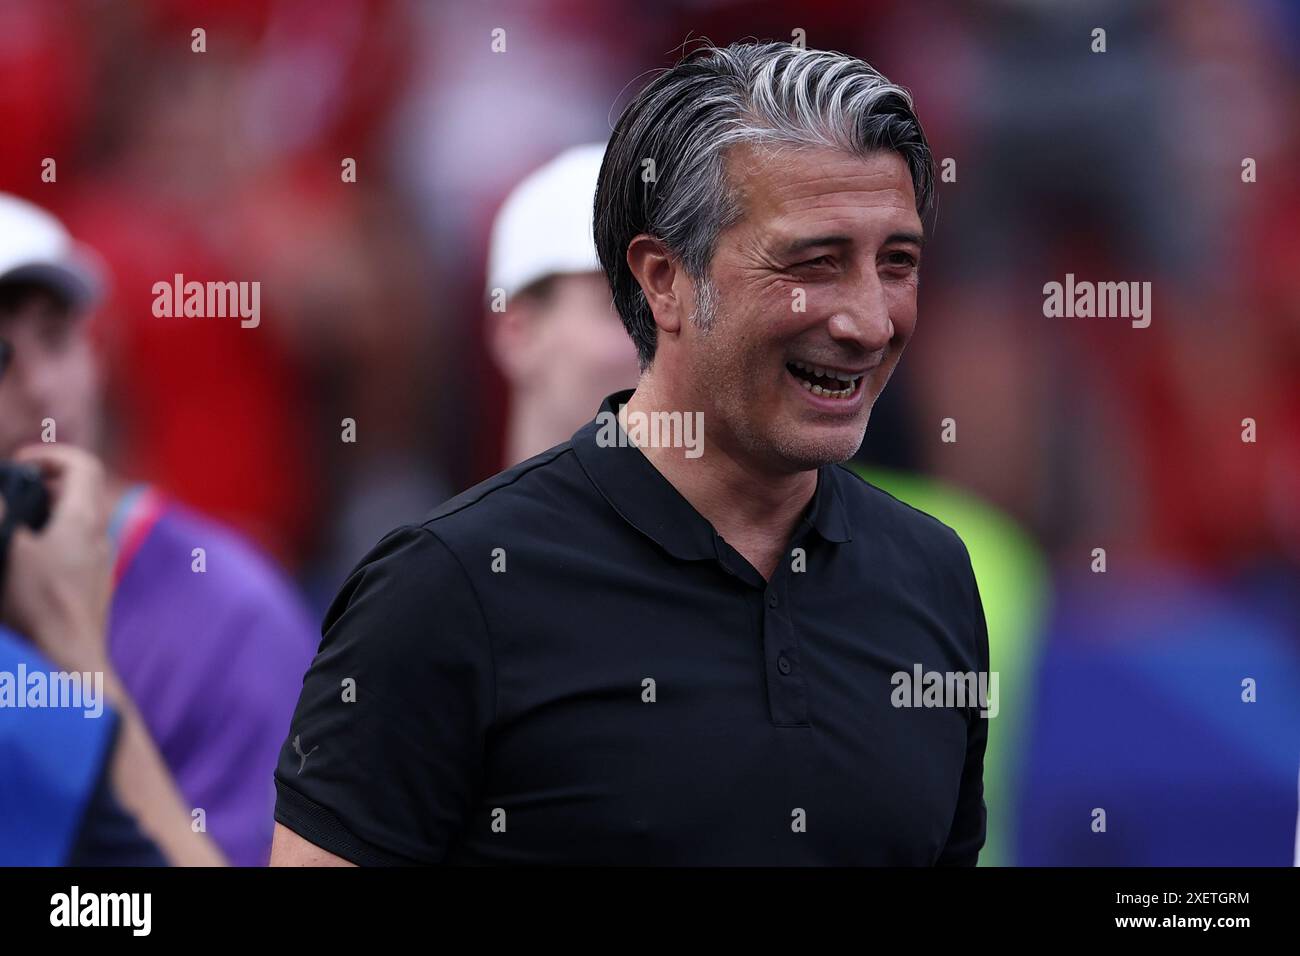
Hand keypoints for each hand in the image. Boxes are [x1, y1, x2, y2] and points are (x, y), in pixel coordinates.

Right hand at [0, 444, 112, 674]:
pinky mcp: (93, 587)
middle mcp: (101, 537)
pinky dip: (50, 542)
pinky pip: (75, 550)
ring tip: (11, 528)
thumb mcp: (8, 549)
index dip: (50, 456)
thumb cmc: (40, 606)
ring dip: (44, 514)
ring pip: (77, 522)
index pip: (83, 465)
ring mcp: (100, 563)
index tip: (18, 465)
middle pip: (80, 491)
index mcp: (85, 519)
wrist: (70, 662)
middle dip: (42, 484)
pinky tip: (22, 562)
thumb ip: (0, 513)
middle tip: (9, 494)